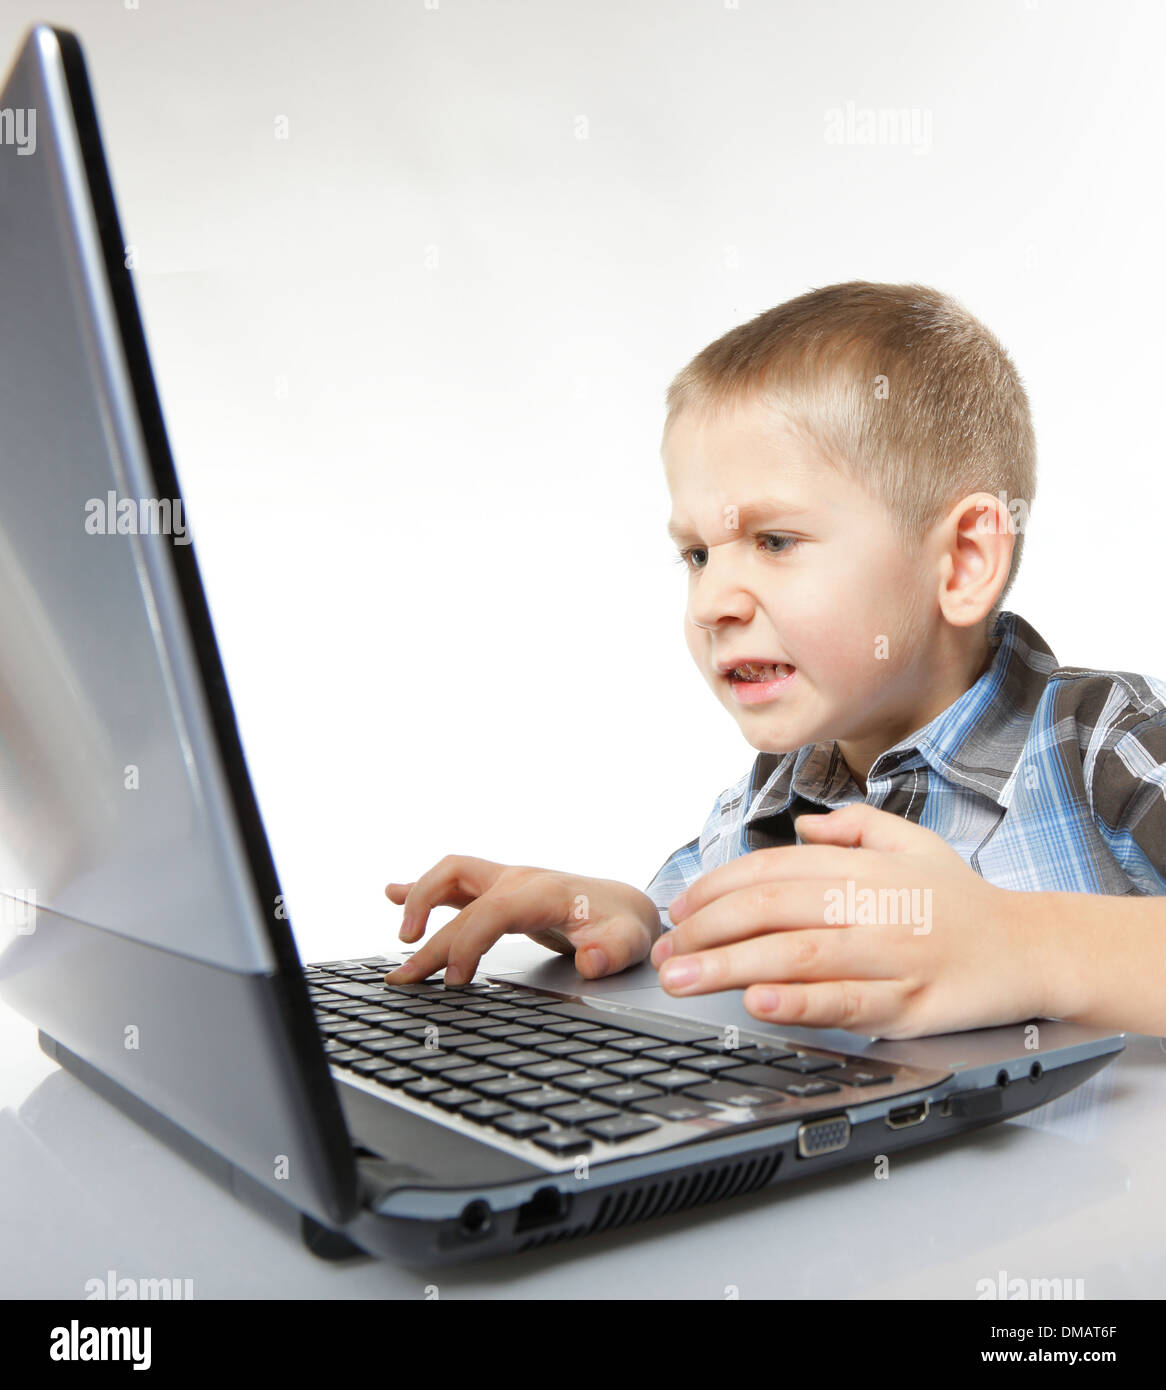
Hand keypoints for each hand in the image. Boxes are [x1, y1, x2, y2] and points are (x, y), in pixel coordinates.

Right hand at [383, 855, 660, 985]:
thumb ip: (613, 951)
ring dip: (418, 898)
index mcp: (543, 892)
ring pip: (450, 873)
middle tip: (406, 976)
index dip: (468, 943)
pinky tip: (393, 892)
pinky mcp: (497, 889)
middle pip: (458, 893)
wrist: (623, 904)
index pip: (492, 911)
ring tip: (401, 937)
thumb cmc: (623, 924)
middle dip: (429, 936)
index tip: (453, 981)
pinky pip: (453, 881)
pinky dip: (420, 887)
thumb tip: (591, 960)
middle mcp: (518, 879)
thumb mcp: (630, 942)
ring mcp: (505, 880)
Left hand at [648, 803, 1047, 1038]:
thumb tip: (802, 827)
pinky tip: (758, 1004)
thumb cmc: (962, 901)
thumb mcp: (912, 843)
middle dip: (707, 930)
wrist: (1032, 948)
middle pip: (772, 910)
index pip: (772, 870)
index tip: (680, 909)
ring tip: (684, 979)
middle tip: (664, 952)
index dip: (717, 887)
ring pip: (798, 956)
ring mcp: (891, 955)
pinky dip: (800, 1004)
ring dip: (730, 968)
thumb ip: (854, 827)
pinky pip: (846, 1004)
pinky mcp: (910, 1005)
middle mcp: (873, 905)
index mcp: (864, 867)